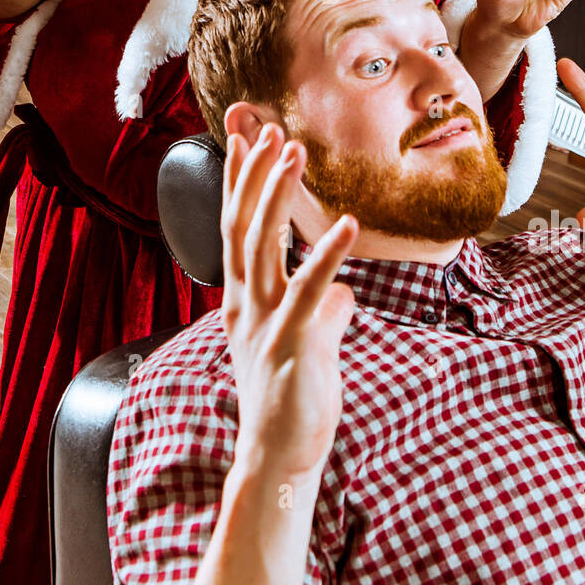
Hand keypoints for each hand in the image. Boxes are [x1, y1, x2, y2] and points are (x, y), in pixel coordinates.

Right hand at [220, 122, 357, 481]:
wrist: (278, 456)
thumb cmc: (291, 399)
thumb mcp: (307, 343)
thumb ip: (323, 312)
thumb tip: (344, 295)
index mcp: (244, 298)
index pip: (236, 226)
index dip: (239, 181)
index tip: (243, 136)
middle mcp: (245, 303)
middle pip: (243, 224)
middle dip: (254, 173)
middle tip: (269, 128)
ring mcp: (264, 321)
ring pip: (262, 244)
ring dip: (277, 194)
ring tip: (293, 152)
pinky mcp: (291, 343)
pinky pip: (308, 289)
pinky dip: (327, 253)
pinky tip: (347, 223)